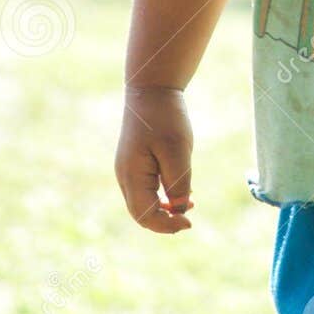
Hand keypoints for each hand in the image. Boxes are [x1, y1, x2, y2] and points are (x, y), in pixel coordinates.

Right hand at [114, 86, 195, 233]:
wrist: (152, 87)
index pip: (144, 215)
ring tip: (190, 204)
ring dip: (164, 208)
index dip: (166, 225)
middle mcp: (124, 176)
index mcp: (131, 175)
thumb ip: (178, 183)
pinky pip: (145, 188)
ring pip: (143, 202)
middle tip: (189, 219)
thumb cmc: (166, 117)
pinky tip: (181, 190)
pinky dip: (162, 195)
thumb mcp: (178, 151)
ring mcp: (127, 169)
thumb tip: (178, 210)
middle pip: (141, 213)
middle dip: (165, 220)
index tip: (189, 222)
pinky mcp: (135, 162)